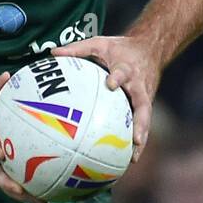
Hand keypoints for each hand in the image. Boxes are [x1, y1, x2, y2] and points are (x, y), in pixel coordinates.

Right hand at [0, 72, 38, 201]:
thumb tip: (5, 75)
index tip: (0, 152)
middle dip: (10, 186)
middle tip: (24, 192)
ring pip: (9, 186)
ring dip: (25, 195)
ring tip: (44, 201)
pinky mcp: (6, 171)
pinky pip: (20, 181)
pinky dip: (33, 188)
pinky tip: (51, 192)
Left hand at [54, 35, 160, 162]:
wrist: (150, 49)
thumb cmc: (120, 48)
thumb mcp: (100, 43)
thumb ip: (78, 49)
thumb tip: (52, 53)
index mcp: (127, 68)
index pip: (123, 73)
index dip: (118, 78)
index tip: (112, 84)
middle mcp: (140, 86)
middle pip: (143, 106)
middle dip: (140, 123)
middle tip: (136, 139)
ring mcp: (145, 97)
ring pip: (145, 120)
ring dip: (141, 139)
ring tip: (133, 159)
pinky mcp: (145, 106)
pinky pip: (142, 124)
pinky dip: (137, 141)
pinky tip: (128, 159)